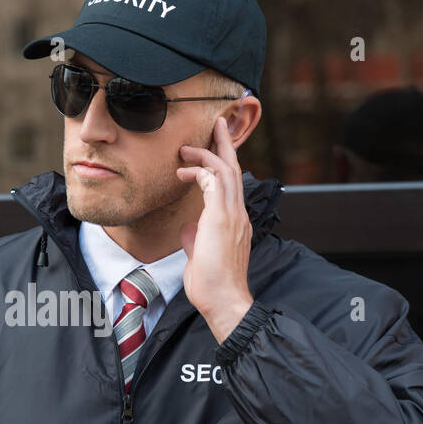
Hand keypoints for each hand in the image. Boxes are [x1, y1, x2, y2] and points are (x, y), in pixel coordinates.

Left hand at [177, 116, 254, 343]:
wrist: (223, 300)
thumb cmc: (212, 284)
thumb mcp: (201, 255)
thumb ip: (196, 238)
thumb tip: (189, 228)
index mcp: (236, 222)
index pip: (232, 185)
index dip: (222, 164)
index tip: (210, 151)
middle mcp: (238, 214)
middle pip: (234, 169)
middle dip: (225, 145)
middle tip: (217, 123)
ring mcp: (233, 215)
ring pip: (226, 170)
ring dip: (208, 152)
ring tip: (189, 145)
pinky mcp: (222, 217)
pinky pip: (214, 181)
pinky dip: (199, 170)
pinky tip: (184, 170)